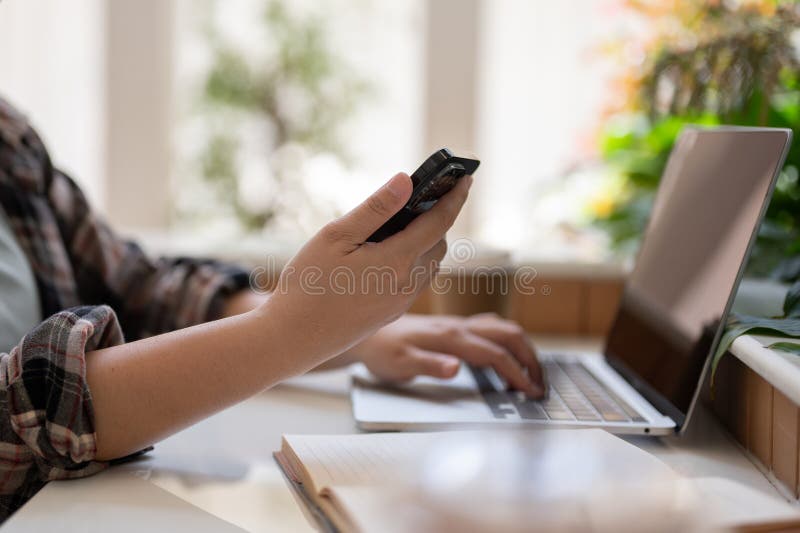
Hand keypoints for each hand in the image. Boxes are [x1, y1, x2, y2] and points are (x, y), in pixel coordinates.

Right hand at [259, 172, 472, 369]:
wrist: (293, 339)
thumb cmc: (308, 284)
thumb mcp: (336, 236)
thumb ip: (375, 208)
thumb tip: (407, 181)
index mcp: (397, 261)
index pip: (440, 222)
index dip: (456, 197)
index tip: (467, 177)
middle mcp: (407, 285)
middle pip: (439, 244)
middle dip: (441, 218)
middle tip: (432, 195)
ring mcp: (400, 303)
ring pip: (430, 265)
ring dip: (429, 241)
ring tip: (412, 221)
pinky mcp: (390, 314)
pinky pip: (415, 282)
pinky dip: (416, 260)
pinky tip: (392, 252)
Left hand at [354, 313, 544, 397]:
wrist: (369, 334)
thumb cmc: (383, 351)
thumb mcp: (400, 365)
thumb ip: (429, 365)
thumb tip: (456, 367)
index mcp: (450, 337)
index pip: (494, 354)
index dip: (517, 373)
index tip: (532, 392)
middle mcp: (459, 327)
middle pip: (509, 335)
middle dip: (531, 358)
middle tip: (541, 385)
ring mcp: (459, 325)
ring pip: (503, 329)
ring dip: (524, 349)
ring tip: (532, 374)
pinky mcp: (456, 328)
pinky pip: (492, 329)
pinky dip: (509, 342)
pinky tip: (509, 357)